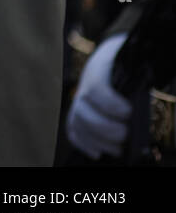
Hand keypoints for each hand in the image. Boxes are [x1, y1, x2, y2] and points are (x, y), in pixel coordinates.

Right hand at [66, 34, 131, 159]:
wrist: (113, 59)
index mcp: (99, 68)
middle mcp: (84, 85)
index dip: (110, 104)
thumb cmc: (128, 61)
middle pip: (83, 111)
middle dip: (104, 128)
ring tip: (118, 149)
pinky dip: (83, 143)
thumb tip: (139, 105)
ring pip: (77, 123)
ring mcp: (79, 101)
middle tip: (125, 135)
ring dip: (97, 140)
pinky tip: (98, 153)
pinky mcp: (78, 113)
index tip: (128, 112)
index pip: (96, 88)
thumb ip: (136, 80)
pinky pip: (73, 129)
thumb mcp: (133, 63)